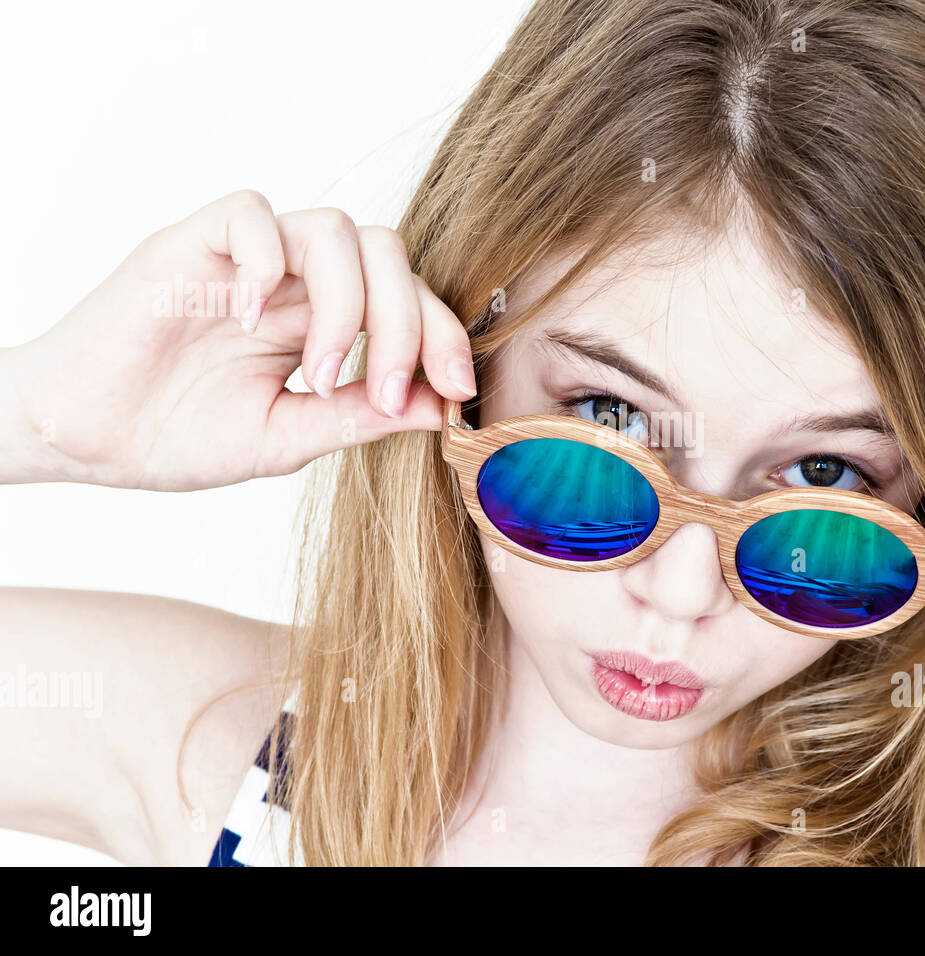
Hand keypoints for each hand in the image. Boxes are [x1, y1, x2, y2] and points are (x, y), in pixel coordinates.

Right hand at [4, 189, 475, 489]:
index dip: (443, 335)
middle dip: (408, 324)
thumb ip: (360, 416)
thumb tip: (443, 407)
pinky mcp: (191, 244)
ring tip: (316, 372)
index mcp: (325, 320)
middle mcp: (295, 281)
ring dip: (345, 304)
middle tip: (389, 393)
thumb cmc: (180, 435)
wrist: (85, 439)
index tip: (460, 391)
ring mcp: (246, 259)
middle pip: (387, 254)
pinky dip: (265, 263)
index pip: (409, 297)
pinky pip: (249, 214)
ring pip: (333, 228)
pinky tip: (251, 322)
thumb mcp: (288, 436)